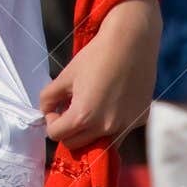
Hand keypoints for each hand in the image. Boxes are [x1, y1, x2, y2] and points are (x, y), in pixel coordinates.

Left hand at [40, 0, 161, 150]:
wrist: (132, 42)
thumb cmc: (96, 56)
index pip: (57, 135)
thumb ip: (49, 97)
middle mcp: (106, 128)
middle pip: (77, 144)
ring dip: (90, 132)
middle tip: (70, 108)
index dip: (51, 121)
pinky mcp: (140, 120)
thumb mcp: (66, 75)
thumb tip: (46, 110)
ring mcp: (126, 126)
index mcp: (84, 117)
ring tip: (90, 108)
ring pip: (100, 142)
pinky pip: (119, 131)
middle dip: (68, 130)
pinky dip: (111, 124)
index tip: (57, 107)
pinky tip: (111, 103)